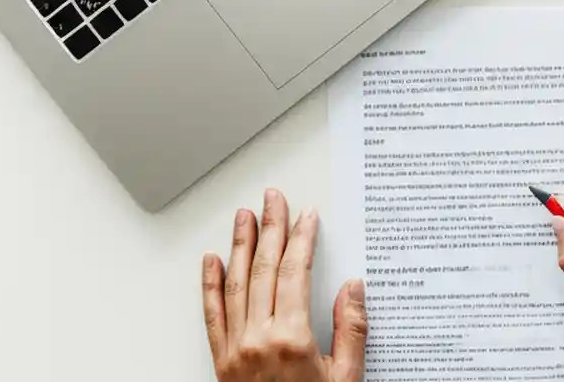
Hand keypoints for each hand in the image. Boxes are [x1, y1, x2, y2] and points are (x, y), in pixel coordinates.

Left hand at [202, 189, 366, 381]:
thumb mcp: (347, 380)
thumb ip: (352, 331)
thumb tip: (354, 289)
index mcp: (292, 339)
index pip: (296, 272)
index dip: (302, 238)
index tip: (307, 216)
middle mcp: (258, 339)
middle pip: (265, 269)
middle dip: (270, 229)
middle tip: (273, 200)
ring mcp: (235, 350)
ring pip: (235, 284)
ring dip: (240, 246)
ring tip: (244, 217)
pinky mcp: (220, 363)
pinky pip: (212, 315)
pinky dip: (210, 285)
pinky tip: (212, 261)